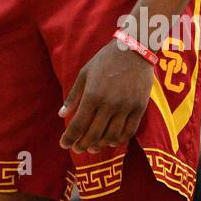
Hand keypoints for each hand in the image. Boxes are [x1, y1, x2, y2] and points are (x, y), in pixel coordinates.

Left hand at [59, 39, 155, 153]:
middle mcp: (109, 104)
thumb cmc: (105, 60)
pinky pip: (129, 131)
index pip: (78, 124)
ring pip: (112, 136)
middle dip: (82, 145)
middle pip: (94, 134)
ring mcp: (125, 108)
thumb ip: (73, 96)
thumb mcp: (85, 73)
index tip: (64, 144)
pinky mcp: (139, 108)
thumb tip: (61, 114)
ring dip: (100, 145)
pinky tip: (111, 141)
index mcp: (92, 95)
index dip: (69, 138)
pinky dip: (119, 140)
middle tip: (77, 149)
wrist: (134, 50)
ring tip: (93, 148)